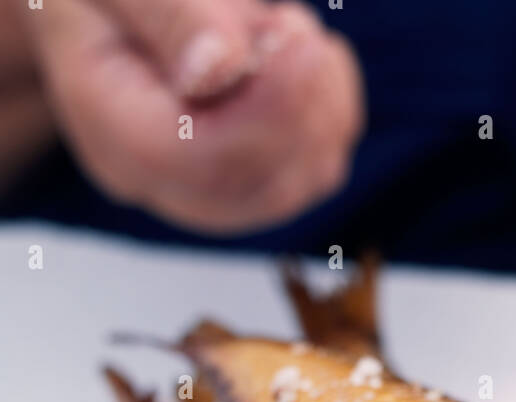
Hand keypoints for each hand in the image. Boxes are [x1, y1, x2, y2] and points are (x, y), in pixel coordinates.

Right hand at [9, 0, 363, 232]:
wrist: (118, 7)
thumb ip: (168, 14)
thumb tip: (219, 70)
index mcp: (106, 124)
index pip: (186, 156)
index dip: (259, 110)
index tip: (300, 39)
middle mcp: (156, 178)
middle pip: (249, 185)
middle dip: (296, 105)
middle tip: (292, 25)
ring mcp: (205, 190)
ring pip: (295, 183)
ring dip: (316, 101)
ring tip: (281, 26)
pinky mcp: (252, 181)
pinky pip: (317, 168)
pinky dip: (330, 108)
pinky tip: (298, 52)